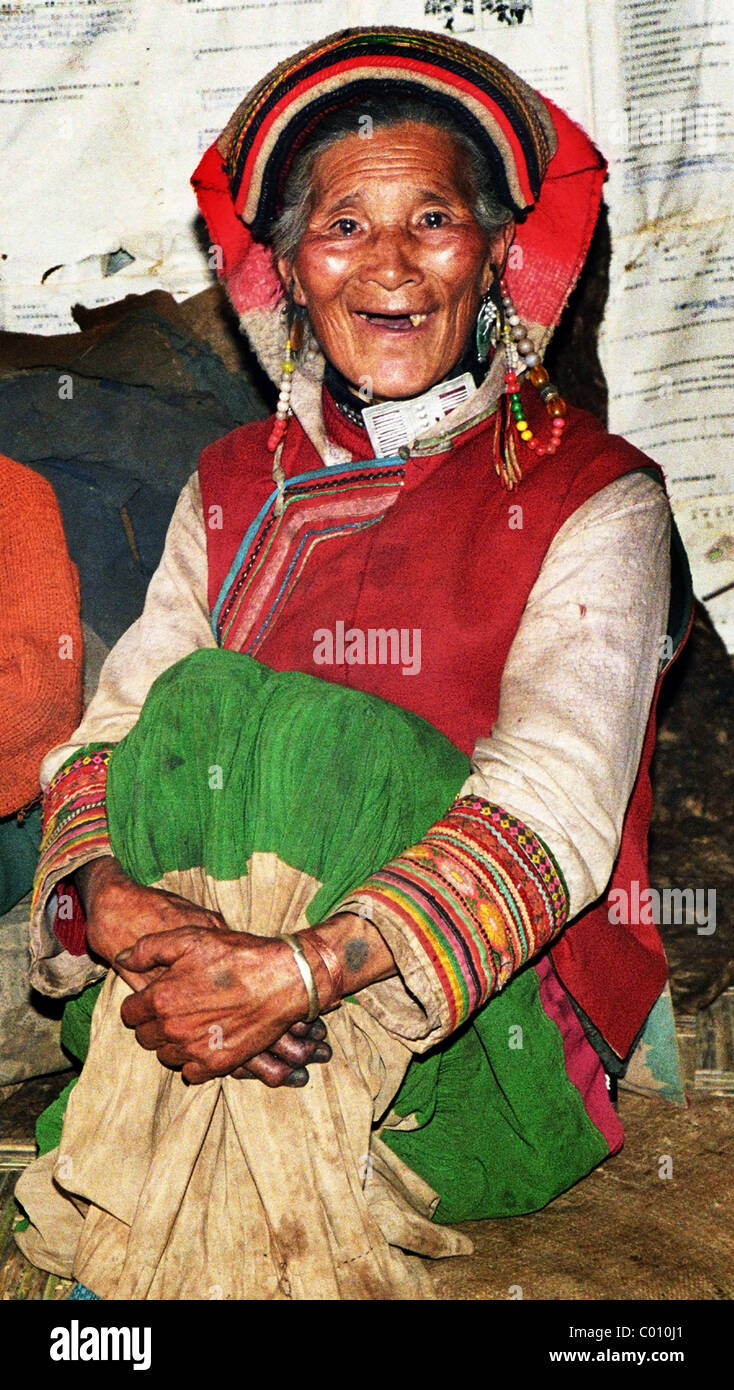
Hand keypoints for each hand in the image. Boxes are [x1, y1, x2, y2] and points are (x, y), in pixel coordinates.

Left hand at [75, 858, 330, 1084]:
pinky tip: (206, 1041)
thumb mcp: (190, 938)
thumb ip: (148, 949)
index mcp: (161, 999)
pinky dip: (194, 1060)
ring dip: (173, 1042)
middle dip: (154, 1023)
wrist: (282, 979)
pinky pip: (191, 1073)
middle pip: (145, 1038)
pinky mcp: (218, 1064)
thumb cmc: (236, 955)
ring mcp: (195, 1050)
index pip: (129, 1014)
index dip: (139, 1004)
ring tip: (192, 1023)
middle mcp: (173, 1029)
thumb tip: (122, 958)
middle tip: (175, 1008)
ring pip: (167, 1056)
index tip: (154, 996)